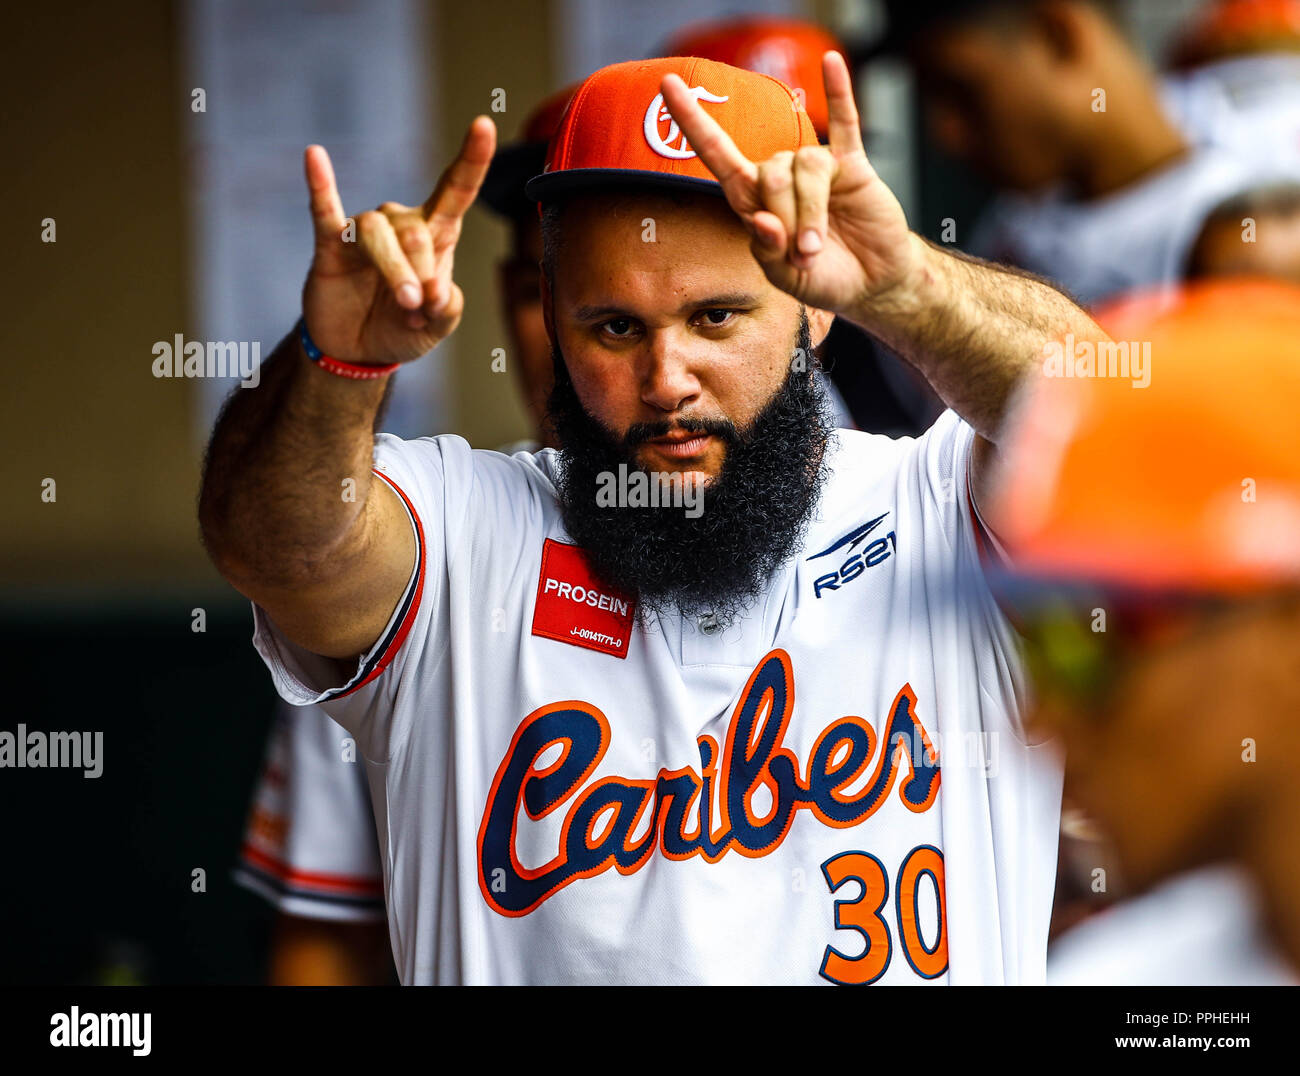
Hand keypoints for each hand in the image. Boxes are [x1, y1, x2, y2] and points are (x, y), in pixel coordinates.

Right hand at [301, 116, 495, 363]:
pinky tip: (315, 156)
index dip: (472, 160)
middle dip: (421, 275)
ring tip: (406, 306)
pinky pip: (324, 208)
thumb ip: (446, 308)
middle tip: (419, 311)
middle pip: (415, 231)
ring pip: (379, 234)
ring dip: (396, 272)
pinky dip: (320, 184)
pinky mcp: (331, 244)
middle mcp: (401, 223)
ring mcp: (365, 232)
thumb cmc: (404, 328)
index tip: (484, 124)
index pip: (456, 190)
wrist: (358, 350)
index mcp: (436, 235)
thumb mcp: (438, 326)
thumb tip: (436, 291)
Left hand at [661, 51, 921, 320]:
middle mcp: (780, 176)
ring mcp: (816, 167)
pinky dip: (838, 92)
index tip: (668, 86)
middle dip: (786, 218)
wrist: (871, 281)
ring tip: (816, 247)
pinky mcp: (852, 164)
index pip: (717, 154)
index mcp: (753, 201)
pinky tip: (832, 63)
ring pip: (807, 167)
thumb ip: (768, 253)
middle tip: (802, 254)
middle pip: (770, 174)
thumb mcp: (786, 279)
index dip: (693, 121)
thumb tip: (761, 220)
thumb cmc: (822, 278)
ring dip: (812, 212)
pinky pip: (845, 121)